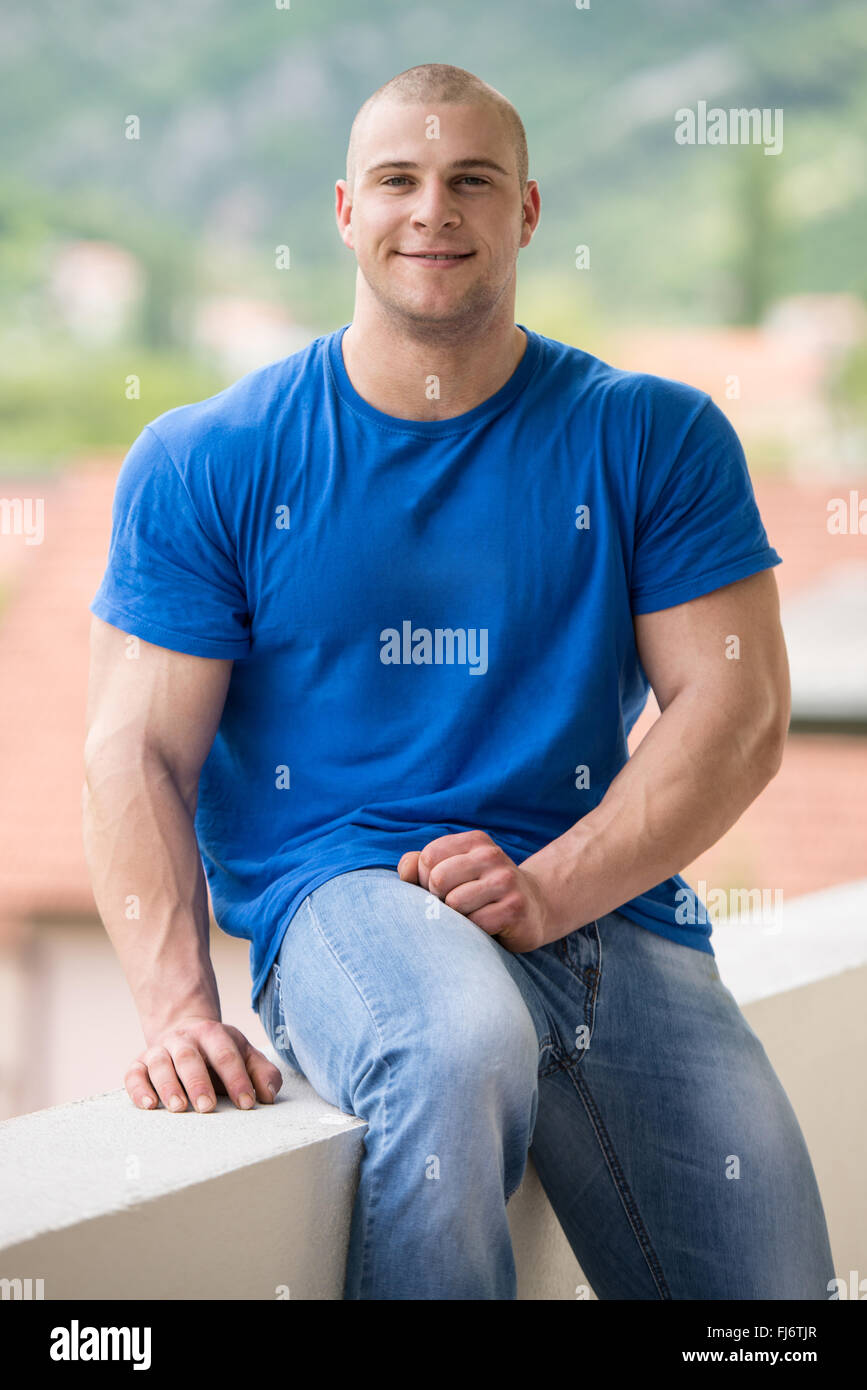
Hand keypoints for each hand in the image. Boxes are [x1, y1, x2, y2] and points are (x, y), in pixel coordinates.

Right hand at [125, 1017, 283, 1112]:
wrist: (185, 1032)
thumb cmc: (220, 1053)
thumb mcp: (245, 1055)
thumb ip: (263, 1073)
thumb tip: (269, 1096)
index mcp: (213, 1034)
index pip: (226, 1055)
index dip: (237, 1079)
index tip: (246, 1103)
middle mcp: (184, 1039)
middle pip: (189, 1057)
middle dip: (198, 1082)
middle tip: (207, 1108)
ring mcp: (160, 1050)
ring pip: (160, 1064)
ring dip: (168, 1085)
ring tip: (178, 1107)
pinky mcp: (140, 1063)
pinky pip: (134, 1074)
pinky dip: (138, 1089)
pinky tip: (148, 1105)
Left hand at [397, 829, 555, 952]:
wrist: (534, 908)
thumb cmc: (481, 891)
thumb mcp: (454, 870)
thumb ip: (420, 866)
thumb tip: (405, 871)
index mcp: (474, 841)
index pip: (428, 857)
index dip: (425, 879)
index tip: (442, 889)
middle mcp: (491, 855)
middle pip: (438, 879)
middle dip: (438, 899)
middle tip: (455, 906)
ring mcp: (505, 880)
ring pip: (454, 902)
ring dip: (456, 917)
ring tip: (471, 915)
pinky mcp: (515, 907)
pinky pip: (475, 923)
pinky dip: (473, 931)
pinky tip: (486, 926)